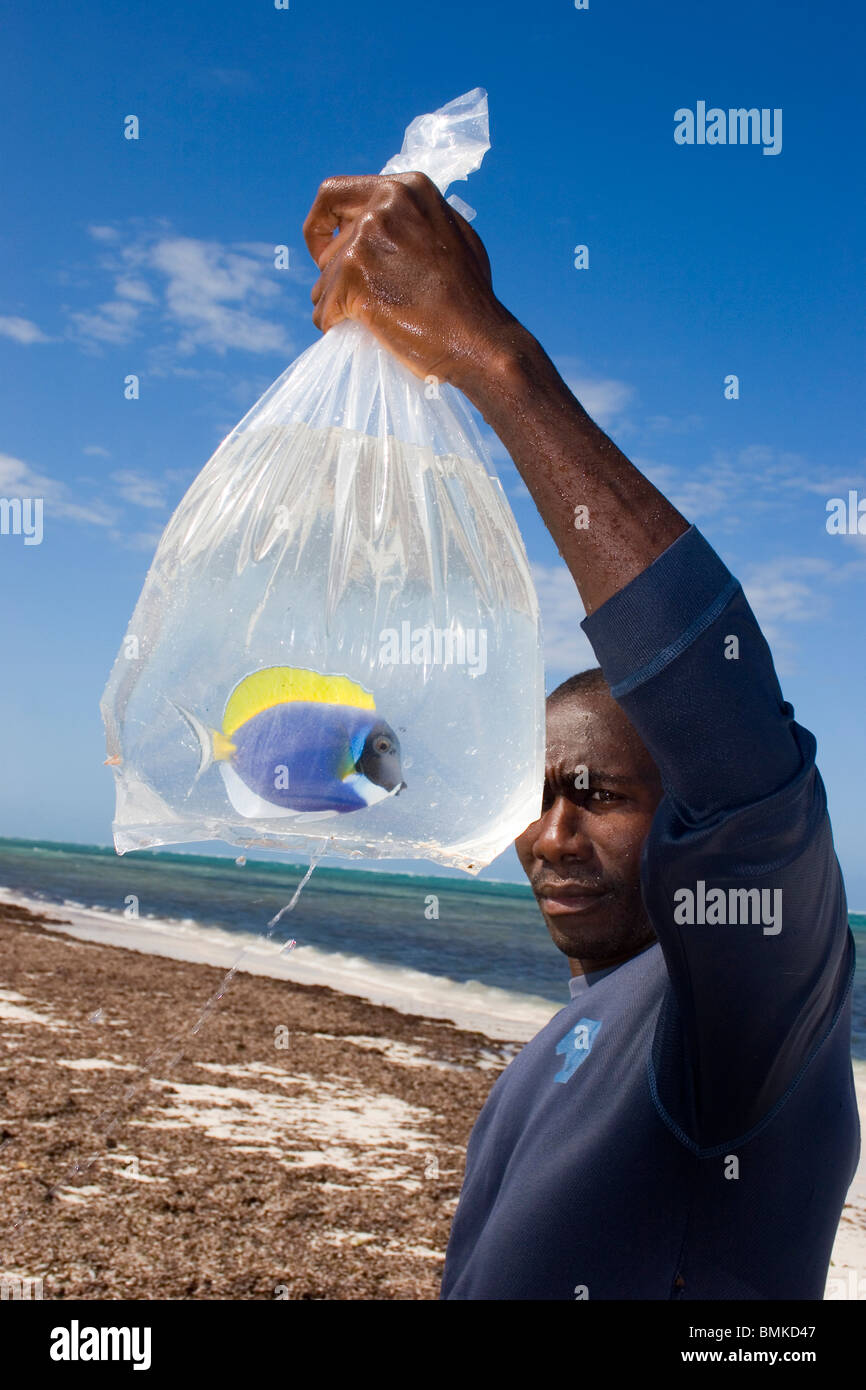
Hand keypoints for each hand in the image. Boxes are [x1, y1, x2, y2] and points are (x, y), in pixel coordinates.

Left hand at [302, 172, 516, 390]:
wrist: (478, 339)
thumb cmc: (470, 298)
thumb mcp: (450, 234)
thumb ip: (411, 221)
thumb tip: (380, 221)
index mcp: (406, 189)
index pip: (335, 194)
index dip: (322, 224)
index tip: (325, 250)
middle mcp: (384, 205)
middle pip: (330, 244)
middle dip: (335, 275)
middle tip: (354, 298)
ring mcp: (367, 239)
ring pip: (323, 280)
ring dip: (335, 304)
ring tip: (365, 322)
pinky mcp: (354, 276)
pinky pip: (323, 307)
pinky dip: (332, 324)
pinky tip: (357, 333)